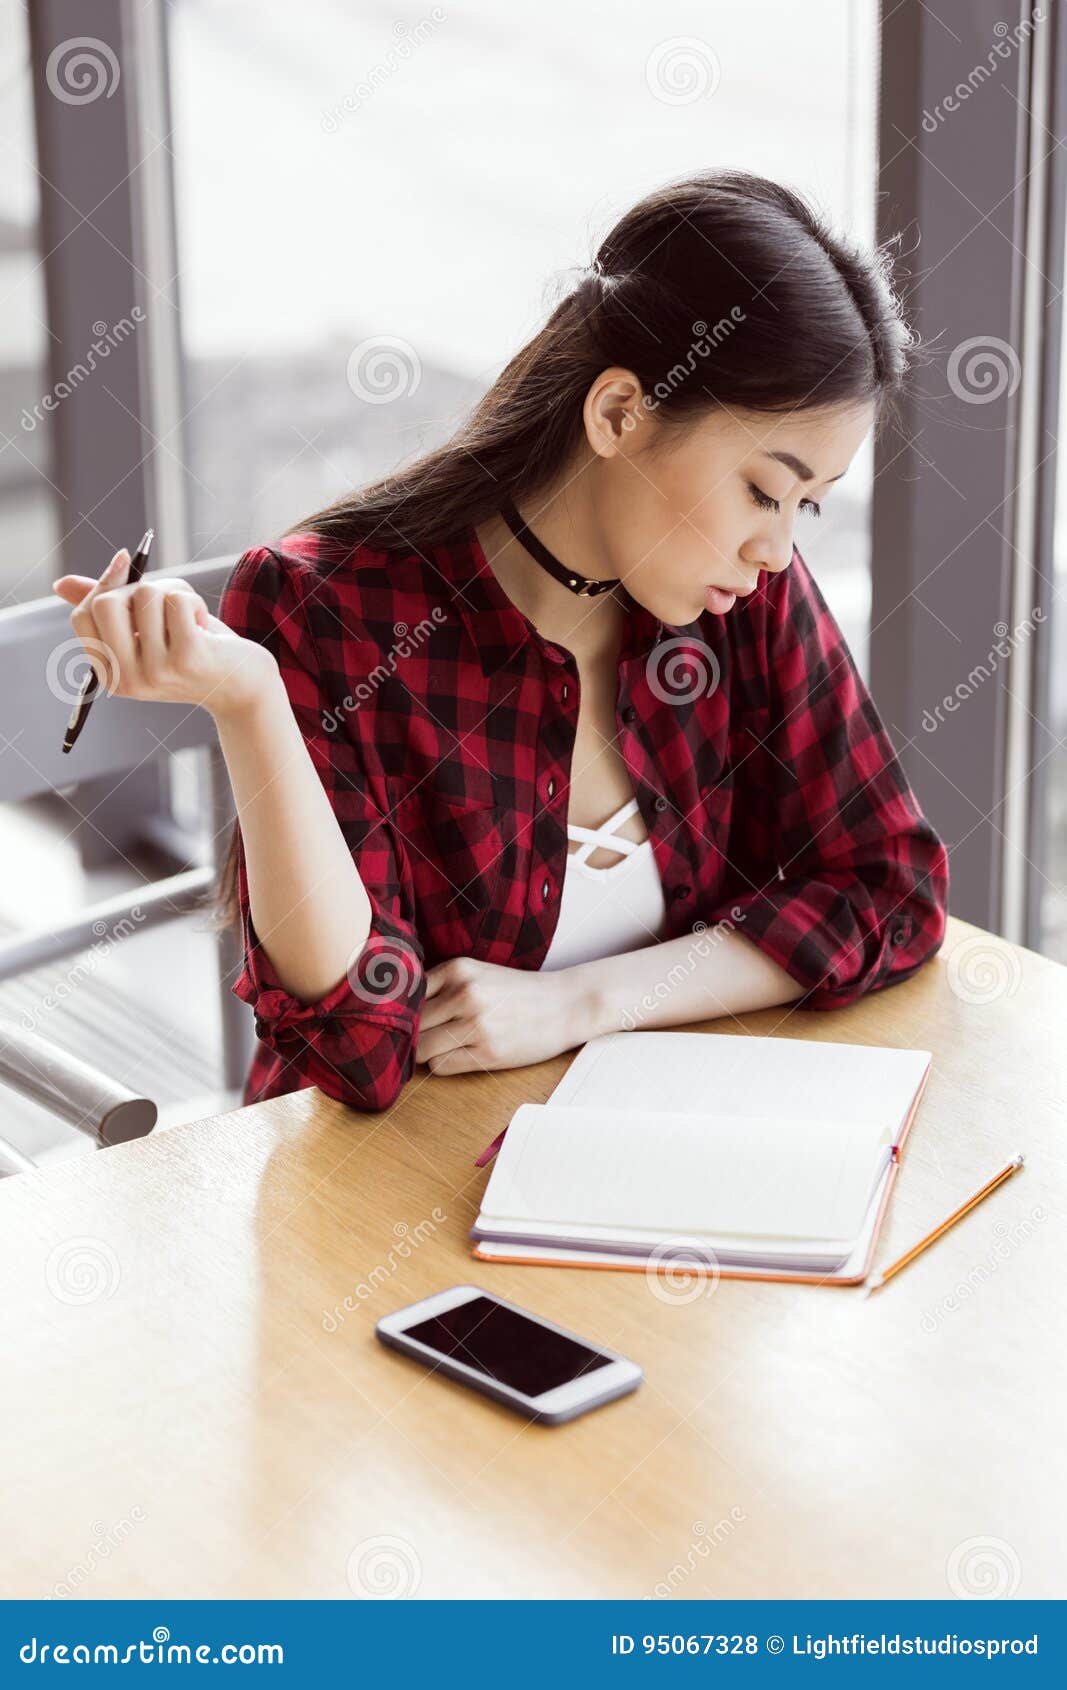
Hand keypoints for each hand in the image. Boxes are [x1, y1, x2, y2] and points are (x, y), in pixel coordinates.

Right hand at [52, 548, 277, 719]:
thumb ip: (107, 609)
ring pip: (145, 594)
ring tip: (188, 621)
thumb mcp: (146, 631)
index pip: (83, 615)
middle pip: (106, 602)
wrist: (241, 686)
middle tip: (162, 605)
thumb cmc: (192, 651)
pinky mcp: (187, 658)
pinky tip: (202, 627)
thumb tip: (59, 584)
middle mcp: (127, 679)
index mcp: (110, 675)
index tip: (124, 569)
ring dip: (173, 594)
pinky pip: (176, 599)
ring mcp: (155, 671)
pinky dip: (193, 601)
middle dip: (136, 588)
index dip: (103, 585)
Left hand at [415, 954, 593, 1074]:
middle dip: (411, 1034)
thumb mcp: (477, 974)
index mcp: (458, 969)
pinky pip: (440, 1066)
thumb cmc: (517, 992)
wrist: (566, 1005)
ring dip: (426, 1052)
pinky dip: (442, 1064)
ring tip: (444, 1046)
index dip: (401, 1011)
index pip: (405, 995)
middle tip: (424, 1036)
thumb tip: (395, 1012)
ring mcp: (476, 1024)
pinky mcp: (488, 1053)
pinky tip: (461, 1055)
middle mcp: (464, 993)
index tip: (403, 1019)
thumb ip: (440, 986)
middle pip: (410, 1024)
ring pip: (420, 1049)